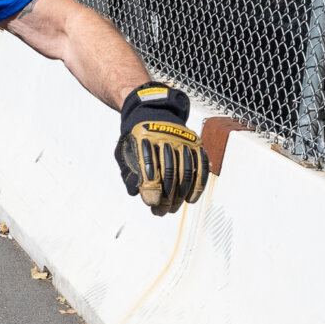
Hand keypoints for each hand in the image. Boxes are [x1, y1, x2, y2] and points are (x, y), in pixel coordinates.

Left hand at [114, 83, 208, 216]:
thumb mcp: (124, 151)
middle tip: (161, 211)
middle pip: (169, 175)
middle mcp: (165, 139)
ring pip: (185, 173)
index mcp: (142, 140)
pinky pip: (200, 167)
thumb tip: (136, 193)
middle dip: (166, 198)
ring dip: (180, 196)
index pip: (149, 171)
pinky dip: (197, 185)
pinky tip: (190, 199)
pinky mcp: (195, 143)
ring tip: (173, 208)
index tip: (152, 203)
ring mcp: (182, 140)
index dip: (152, 191)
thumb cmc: (137, 138)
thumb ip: (128, 172)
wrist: (153, 112)